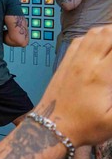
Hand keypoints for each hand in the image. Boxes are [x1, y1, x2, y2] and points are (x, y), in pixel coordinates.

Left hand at [39, 26, 111, 146]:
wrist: (51, 127)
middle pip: (107, 34)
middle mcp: (86, 63)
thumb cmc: (86, 127)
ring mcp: (73, 61)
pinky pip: (79, 40)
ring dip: (110, 31)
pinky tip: (102, 41)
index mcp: (101, 75)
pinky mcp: (64, 63)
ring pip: (93, 34)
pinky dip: (94, 35)